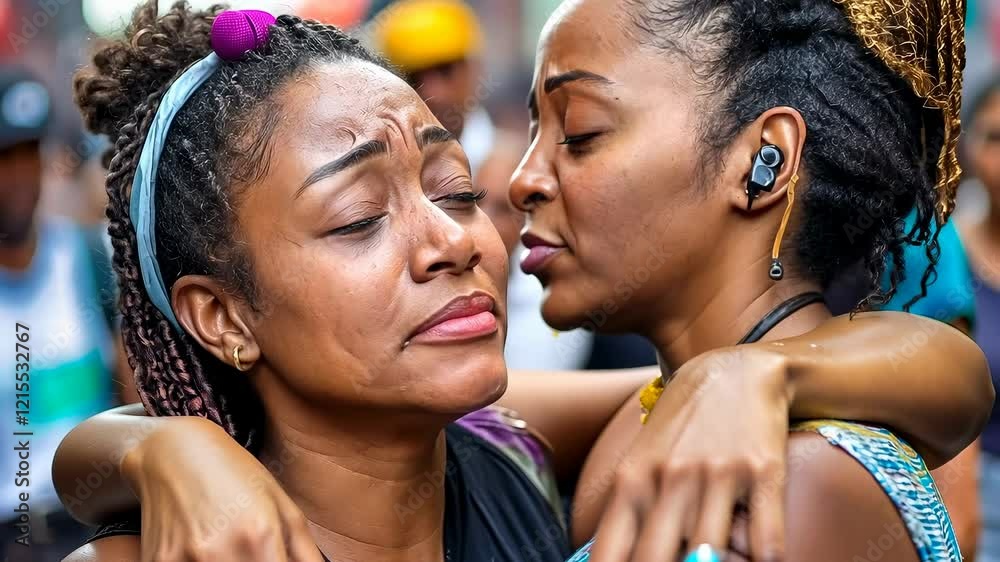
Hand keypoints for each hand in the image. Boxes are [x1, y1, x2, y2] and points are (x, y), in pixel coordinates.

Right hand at [122, 416, 322, 561]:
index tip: (279, 560)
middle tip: (255, 551)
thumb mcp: (284, 508)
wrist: (173, 454)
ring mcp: (184, 561)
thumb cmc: (237, 477)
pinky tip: (204, 550)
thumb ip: (306, 554)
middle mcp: (221, 552)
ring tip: (229, 548)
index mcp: (260, 535)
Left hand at [589, 346, 790, 561]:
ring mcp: (718, 474)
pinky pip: (766, 536)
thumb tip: (600, 559)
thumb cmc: (683, 423)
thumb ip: (628, 509)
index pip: (611, 549)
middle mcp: (672, 477)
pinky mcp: (763, 471)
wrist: (735, 371)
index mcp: (634, 479)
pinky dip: (762, 559)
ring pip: (709, 552)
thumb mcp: (643, 459)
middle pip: (654, 557)